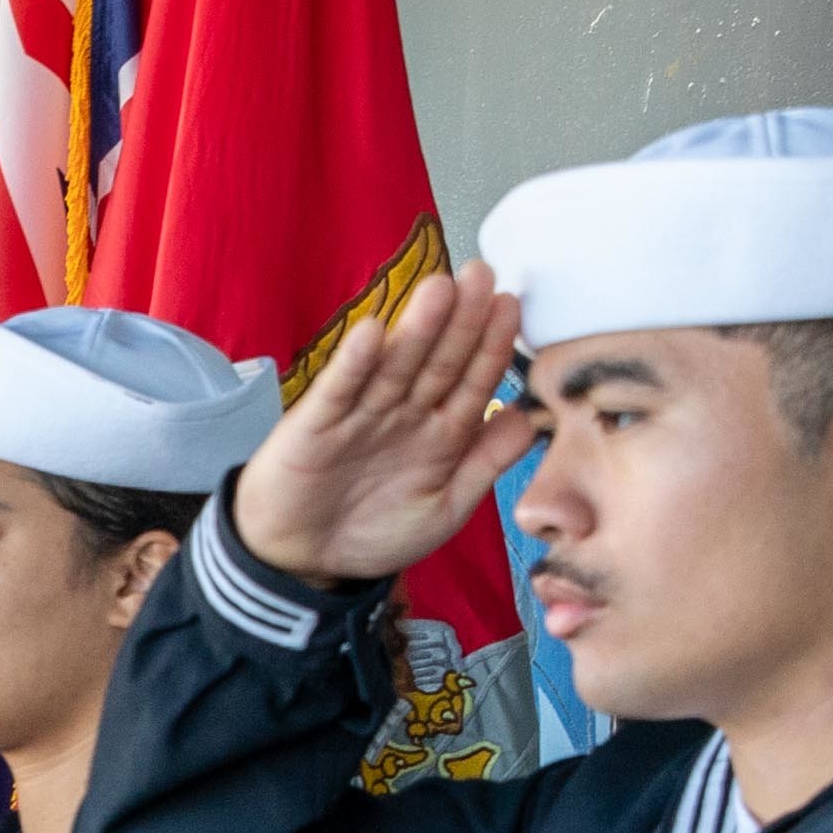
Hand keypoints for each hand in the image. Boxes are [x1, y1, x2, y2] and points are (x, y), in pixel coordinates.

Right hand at [229, 266, 536, 586]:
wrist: (303, 559)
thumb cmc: (375, 532)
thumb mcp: (444, 507)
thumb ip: (485, 465)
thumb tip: (528, 419)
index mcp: (441, 432)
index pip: (473, 381)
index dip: (492, 345)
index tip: (511, 305)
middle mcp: (405, 413)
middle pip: (439, 362)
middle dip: (461, 320)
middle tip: (482, 274)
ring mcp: (361, 414)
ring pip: (396, 366)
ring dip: (417, 329)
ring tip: (439, 289)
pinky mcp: (318, 423)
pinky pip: (340, 390)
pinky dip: (355, 363)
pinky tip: (372, 332)